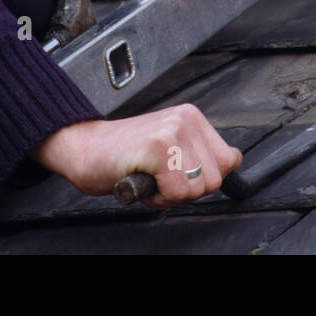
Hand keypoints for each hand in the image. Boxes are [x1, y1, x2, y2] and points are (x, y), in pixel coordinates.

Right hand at [31, 104, 241, 209]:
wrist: (82, 148)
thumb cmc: (123, 155)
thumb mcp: (171, 147)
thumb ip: (198, 153)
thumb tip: (233, 163)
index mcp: (192, 117)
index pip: (229, 160)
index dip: (203, 179)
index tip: (179, 176)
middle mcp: (186, 119)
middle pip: (214, 180)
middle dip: (186, 191)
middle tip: (158, 180)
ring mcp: (173, 131)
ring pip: (196, 188)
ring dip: (170, 195)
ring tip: (149, 179)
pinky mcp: (158, 147)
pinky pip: (176, 192)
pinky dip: (158, 198)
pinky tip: (141, 182)